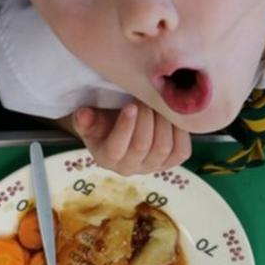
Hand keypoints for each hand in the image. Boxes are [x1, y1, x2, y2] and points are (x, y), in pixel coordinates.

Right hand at [70, 101, 191, 175]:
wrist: (121, 130)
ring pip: (163, 147)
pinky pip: (181, 151)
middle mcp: (129, 168)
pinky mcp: (171, 162)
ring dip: (163, 122)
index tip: (131, 106)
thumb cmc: (104, 122)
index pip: (115, 148)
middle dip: (147, 118)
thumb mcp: (90, 119)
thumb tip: (83, 114)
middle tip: (147, 97)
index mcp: (106, 158)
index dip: (125, 127)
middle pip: (142, 145)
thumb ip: (84, 118)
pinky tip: (172, 116)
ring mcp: (152, 167)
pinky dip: (180, 132)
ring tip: (159, 102)